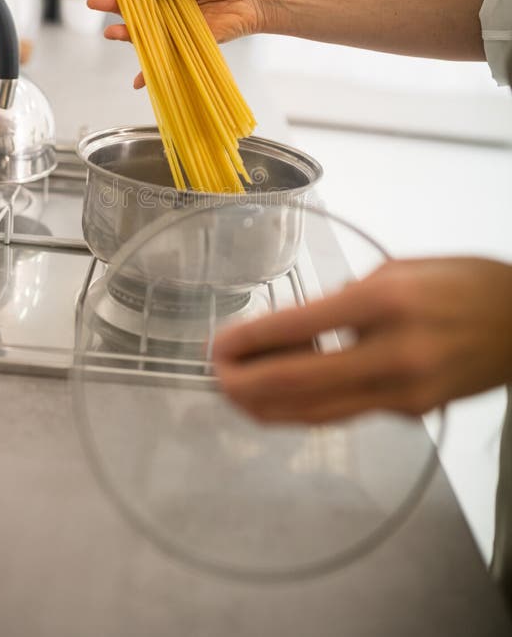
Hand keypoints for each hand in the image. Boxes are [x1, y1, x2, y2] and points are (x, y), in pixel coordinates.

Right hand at [87, 0, 262, 87]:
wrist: (249, 0)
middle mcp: (161, 8)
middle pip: (130, 9)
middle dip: (110, 5)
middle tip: (94, 2)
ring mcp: (170, 28)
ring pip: (141, 33)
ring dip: (125, 34)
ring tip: (111, 32)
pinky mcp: (181, 45)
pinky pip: (162, 58)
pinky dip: (149, 72)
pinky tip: (137, 81)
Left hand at [213, 257, 511, 424]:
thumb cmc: (466, 283)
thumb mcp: (404, 268)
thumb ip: (351, 298)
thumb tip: (310, 324)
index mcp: (383, 302)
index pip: (298, 326)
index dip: (250, 341)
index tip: (219, 346)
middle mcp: (391, 353)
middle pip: (300, 382)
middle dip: (247, 385)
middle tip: (216, 378)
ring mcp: (404, 392)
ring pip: (320, 412)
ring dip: (270, 408)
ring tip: (237, 397)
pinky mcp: (414, 413)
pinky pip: (349, 414)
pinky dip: (309, 409)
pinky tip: (284, 403)